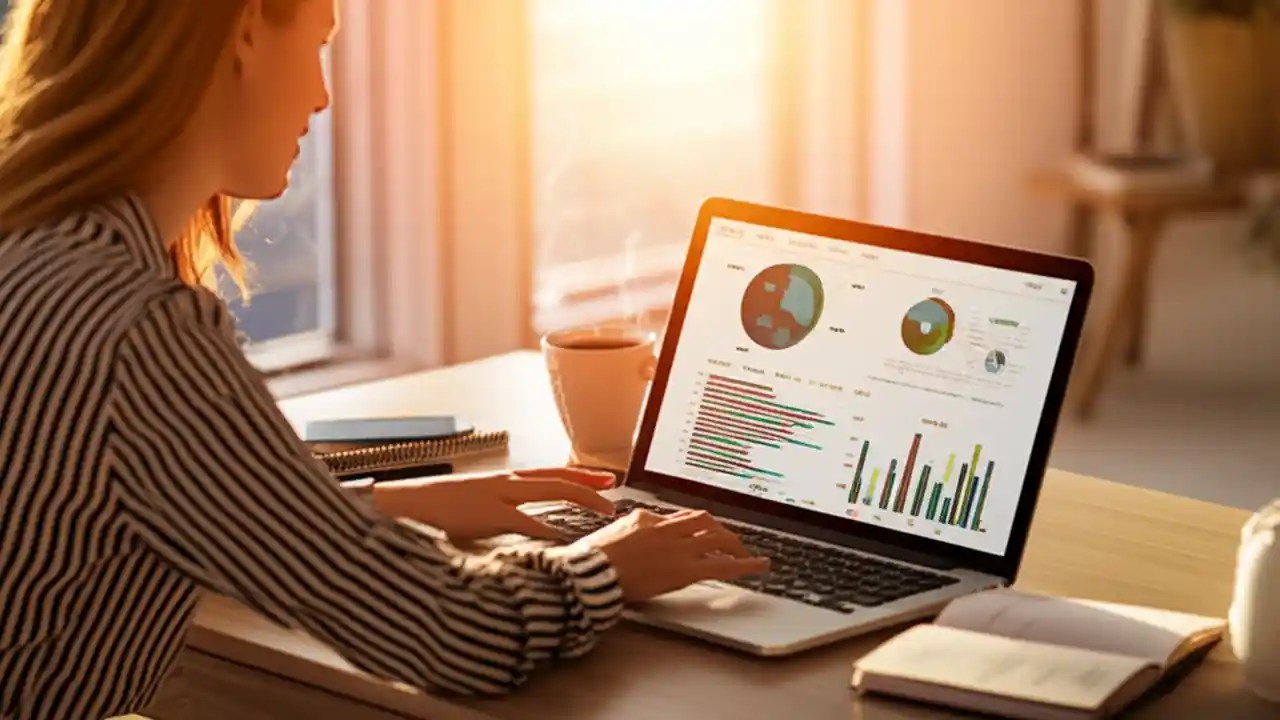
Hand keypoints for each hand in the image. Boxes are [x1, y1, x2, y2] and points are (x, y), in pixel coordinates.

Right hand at [371, 468, 615, 542]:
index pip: (548, 473)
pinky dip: (549, 528)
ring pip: (551, 491)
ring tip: (605, 511)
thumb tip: (509, 524)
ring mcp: (497, 495)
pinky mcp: (488, 514)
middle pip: (558, 478)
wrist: (400, 505)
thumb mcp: (469, 507)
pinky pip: (527, 520)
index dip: (578, 476)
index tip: (602, 480)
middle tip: (615, 491)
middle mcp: (504, 482)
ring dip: (581, 500)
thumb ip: (493, 512)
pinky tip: (566, 536)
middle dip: (590, 484)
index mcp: (500, 480)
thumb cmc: (430, 511)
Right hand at [573, 509, 770, 601]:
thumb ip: (625, 535)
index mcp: (645, 518)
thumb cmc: (590, 561)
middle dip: (720, 530)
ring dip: (735, 545)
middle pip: (703, 521)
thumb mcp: (607, 538)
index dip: (695, 527)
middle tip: (731, 541)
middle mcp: (666, 528)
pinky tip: (759, 566)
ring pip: (717, 538)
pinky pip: (722, 565)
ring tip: (748, 555)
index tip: (702, 533)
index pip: (679, 518)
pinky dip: (745, 565)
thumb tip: (627, 540)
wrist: (590, 573)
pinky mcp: (685, 569)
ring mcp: (677, 547)